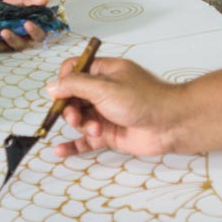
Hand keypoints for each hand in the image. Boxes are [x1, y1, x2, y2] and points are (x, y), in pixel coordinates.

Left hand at [0, 0, 51, 52]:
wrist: (14, 1)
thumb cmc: (24, 1)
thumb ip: (36, 1)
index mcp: (37, 30)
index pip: (39, 35)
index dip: (34, 31)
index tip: (27, 23)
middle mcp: (26, 39)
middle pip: (22, 45)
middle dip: (12, 39)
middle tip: (4, 32)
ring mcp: (14, 41)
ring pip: (8, 48)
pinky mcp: (3, 42)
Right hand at [47, 57, 179, 156]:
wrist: (170, 124)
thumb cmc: (142, 99)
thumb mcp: (104, 87)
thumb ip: (75, 85)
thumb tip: (51, 87)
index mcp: (105, 71)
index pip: (74, 70)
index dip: (64, 81)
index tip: (61, 93)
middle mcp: (103, 91)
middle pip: (73, 96)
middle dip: (70, 108)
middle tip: (76, 117)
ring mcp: (106, 113)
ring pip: (79, 118)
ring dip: (81, 125)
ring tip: (96, 130)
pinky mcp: (110, 134)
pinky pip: (86, 140)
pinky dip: (73, 145)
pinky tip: (59, 151)